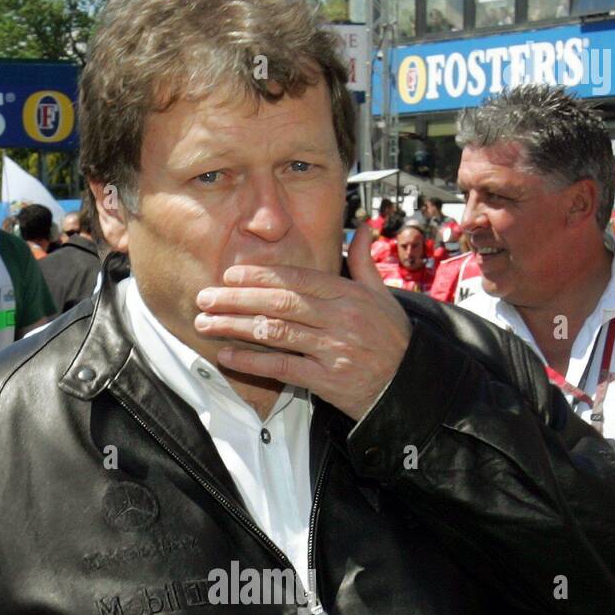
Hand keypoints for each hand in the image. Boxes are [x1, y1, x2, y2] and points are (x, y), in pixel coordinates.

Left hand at [192, 222, 411, 420]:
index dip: (260, 276)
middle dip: (237, 299)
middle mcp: (340, 319)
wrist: (410, 387)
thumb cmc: (392, 340)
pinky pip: (283, 368)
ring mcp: (333, 350)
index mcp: (349, 295)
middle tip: (205, 297)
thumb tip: (362, 228)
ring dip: (235, 327)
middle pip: (280, 303)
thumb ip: (363, 263)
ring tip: (206, 323)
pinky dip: (253, 362)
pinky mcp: (328, 380)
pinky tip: (228, 356)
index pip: (298, 279)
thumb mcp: (382, 297)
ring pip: (276, 333)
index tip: (230, 275)